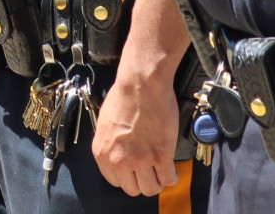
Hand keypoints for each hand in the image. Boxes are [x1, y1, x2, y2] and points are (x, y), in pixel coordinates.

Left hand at [92, 70, 182, 195]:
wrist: (141, 84)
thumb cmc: (123, 97)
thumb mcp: (106, 124)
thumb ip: (110, 145)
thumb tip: (119, 154)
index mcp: (102, 153)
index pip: (115, 181)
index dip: (127, 176)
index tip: (135, 171)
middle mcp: (119, 160)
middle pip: (133, 189)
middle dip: (142, 181)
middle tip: (150, 170)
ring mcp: (140, 160)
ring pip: (151, 189)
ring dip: (157, 181)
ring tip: (160, 169)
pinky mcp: (160, 156)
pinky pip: (168, 180)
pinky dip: (172, 176)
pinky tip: (171, 168)